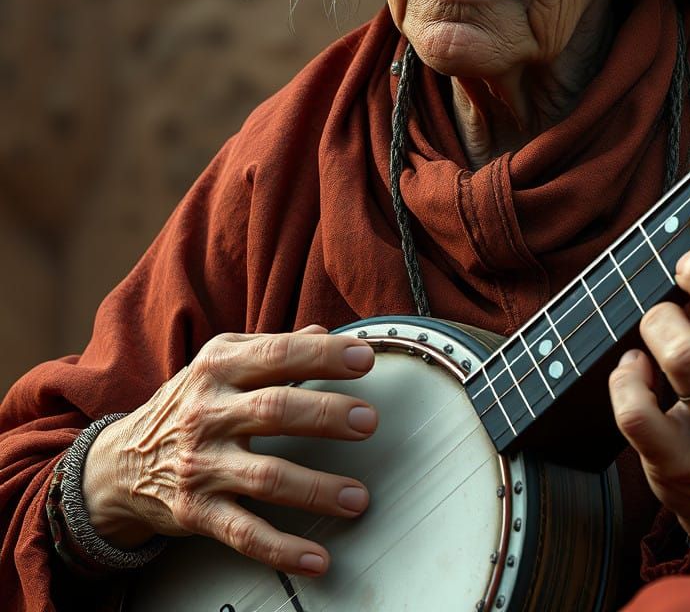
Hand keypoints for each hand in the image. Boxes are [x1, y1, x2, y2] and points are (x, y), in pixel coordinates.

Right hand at [82, 325, 376, 576]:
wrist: (119, 463)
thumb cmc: (187, 403)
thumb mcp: (221, 361)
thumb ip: (272, 345)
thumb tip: (325, 332)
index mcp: (219, 368)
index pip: (277, 354)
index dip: (323, 356)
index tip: (364, 360)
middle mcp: (209, 413)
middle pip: (275, 410)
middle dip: (326, 415)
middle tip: (368, 421)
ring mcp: (203, 465)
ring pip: (266, 477)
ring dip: (317, 489)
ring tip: (358, 497)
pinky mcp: (197, 512)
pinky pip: (244, 533)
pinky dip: (282, 550)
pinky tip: (316, 558)